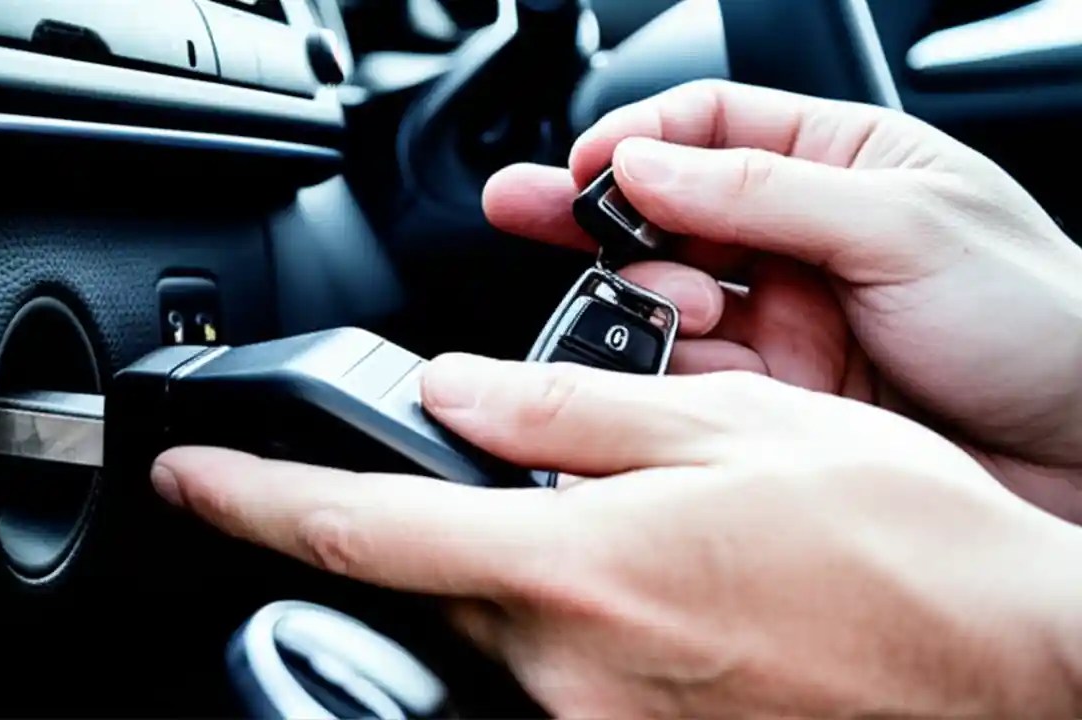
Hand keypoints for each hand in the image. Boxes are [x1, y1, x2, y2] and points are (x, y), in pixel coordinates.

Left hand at [152, 357, 1081, 716]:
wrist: (1013, 668)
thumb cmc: (899, 546)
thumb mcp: (733, 429)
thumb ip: (570, 410)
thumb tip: (456, 392)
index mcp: (575, 571)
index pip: (355, 531)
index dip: (247, 499)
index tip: (188, 478)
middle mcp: (566, 673)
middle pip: (428, 587)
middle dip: (428, 530)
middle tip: (515, 482)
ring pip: (498, 636)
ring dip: (521, 579)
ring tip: (639, 543)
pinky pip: (558, 683)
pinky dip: (570, 628)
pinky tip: (661, 601)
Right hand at [483, 79, 1081, 522]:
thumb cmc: (1042, 321)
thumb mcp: (905, 227)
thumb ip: (766, 195)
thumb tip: (651, 165)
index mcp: (841, 167)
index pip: (714, 126)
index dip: (642, 137)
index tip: (587, 164)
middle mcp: (802, 243)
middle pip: (670, 210)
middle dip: (591, 208)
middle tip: (518, 206)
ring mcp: (785, 323)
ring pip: (670, 294)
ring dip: (639, 294)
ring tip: (651, 306)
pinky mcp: (775, 399)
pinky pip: (690, 371)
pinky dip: (663, 365)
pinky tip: (665, 362)